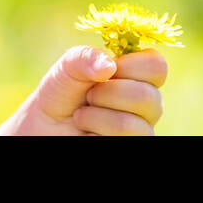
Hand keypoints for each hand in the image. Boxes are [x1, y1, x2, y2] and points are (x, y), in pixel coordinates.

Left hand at [3, 45, 166, 134]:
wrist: (45, 125)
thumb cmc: (62, 93)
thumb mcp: (67, 67)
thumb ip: (85, 57)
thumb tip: (109, 66)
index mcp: (137, 76)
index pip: (157, 66)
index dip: (131, 66)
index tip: (106, 70)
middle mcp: (146, 104)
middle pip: (148, 96)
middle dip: (108, 93)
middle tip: (88, 96)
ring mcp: (141, 129)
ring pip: (133, 124)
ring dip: (96, 116)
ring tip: (82, 115)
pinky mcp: (131, 145)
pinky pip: (122, 139)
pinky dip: (95, 132)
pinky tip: (87, 132)